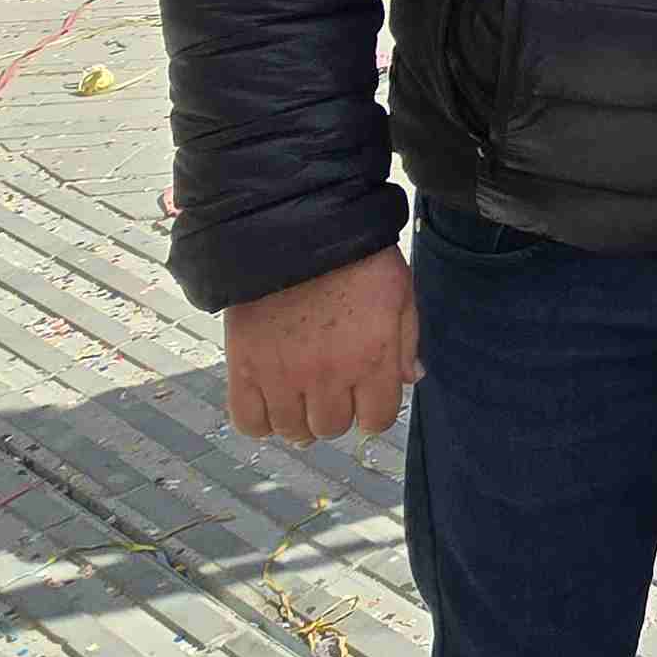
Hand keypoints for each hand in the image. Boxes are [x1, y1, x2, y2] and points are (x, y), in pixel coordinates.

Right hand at [221, 247, 419, 441]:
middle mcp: (328, 375)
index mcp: (371, 358)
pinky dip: (260, 420)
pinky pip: (249, 421)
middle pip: (333, 427)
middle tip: (330, 386)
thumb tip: (411, 378)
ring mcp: (283, 375)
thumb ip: (406, 340)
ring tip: (299, 392)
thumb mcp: (398, 291)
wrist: (295, 225)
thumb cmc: (353, 253)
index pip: (377, 420)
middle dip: (336, 410)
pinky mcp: (245, 366)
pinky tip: (270, 400)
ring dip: (299, 417)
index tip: (366, 394)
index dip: (374, 409)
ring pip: (293, 430)